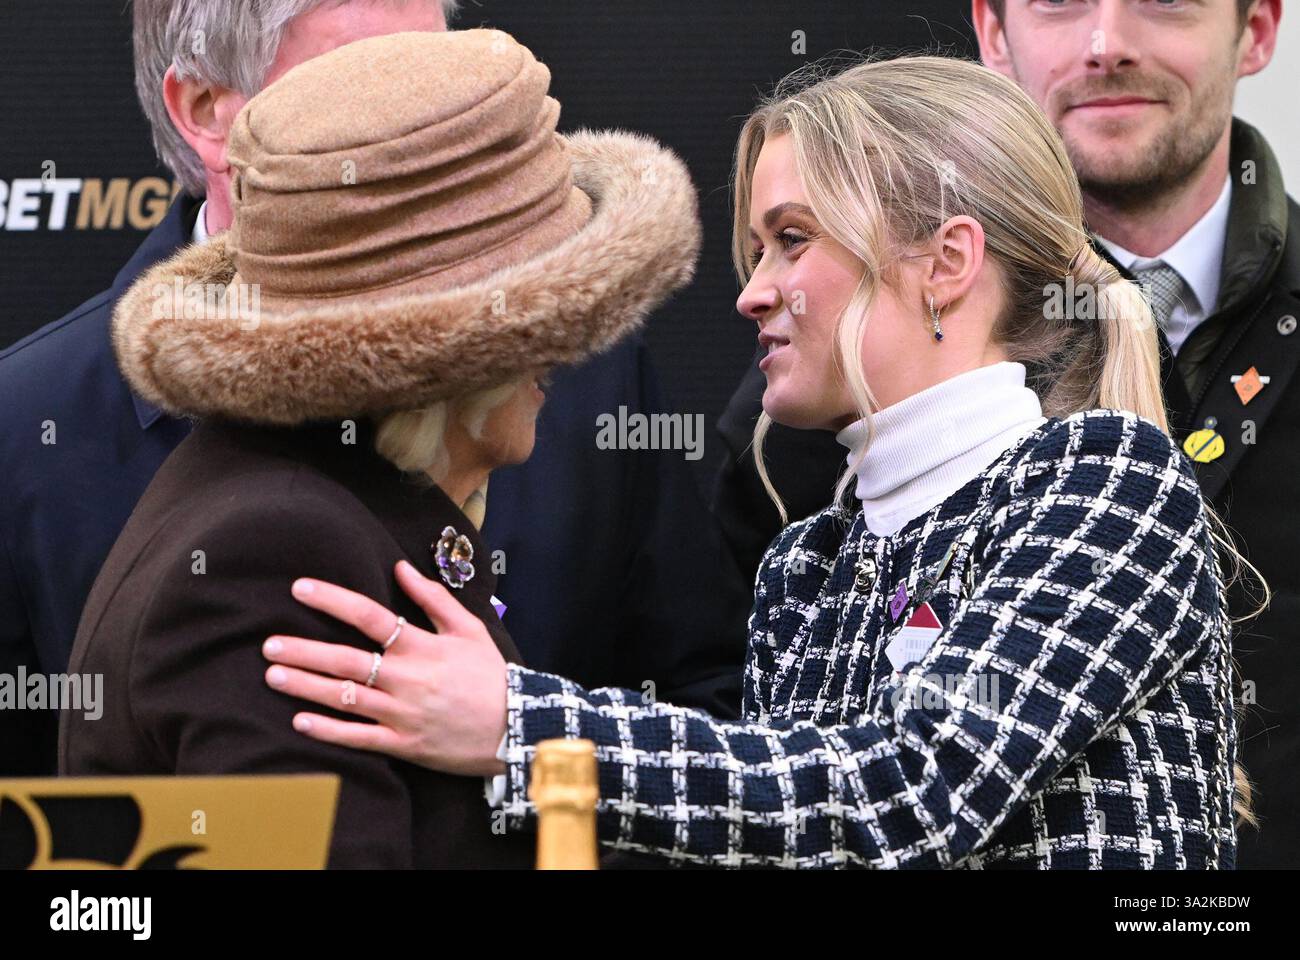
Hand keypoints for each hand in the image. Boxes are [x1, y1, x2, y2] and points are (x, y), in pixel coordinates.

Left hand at [262, 559, 507, 776]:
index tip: (300, 588)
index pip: (370, 617)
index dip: (333, 600)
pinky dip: (329, 730)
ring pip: (345, 698)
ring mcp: (402, 714)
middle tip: (268, 644)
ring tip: (273, 675)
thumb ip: (433, 598)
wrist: (515, 726)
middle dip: (304, 650)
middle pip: (346, 660)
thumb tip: (399, 568)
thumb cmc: (490, 674)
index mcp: (422, 646)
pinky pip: (359, 738)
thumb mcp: (469, 629)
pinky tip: (300, 720)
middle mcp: (407, 679)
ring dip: (306, 687)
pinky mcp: (403, 744)